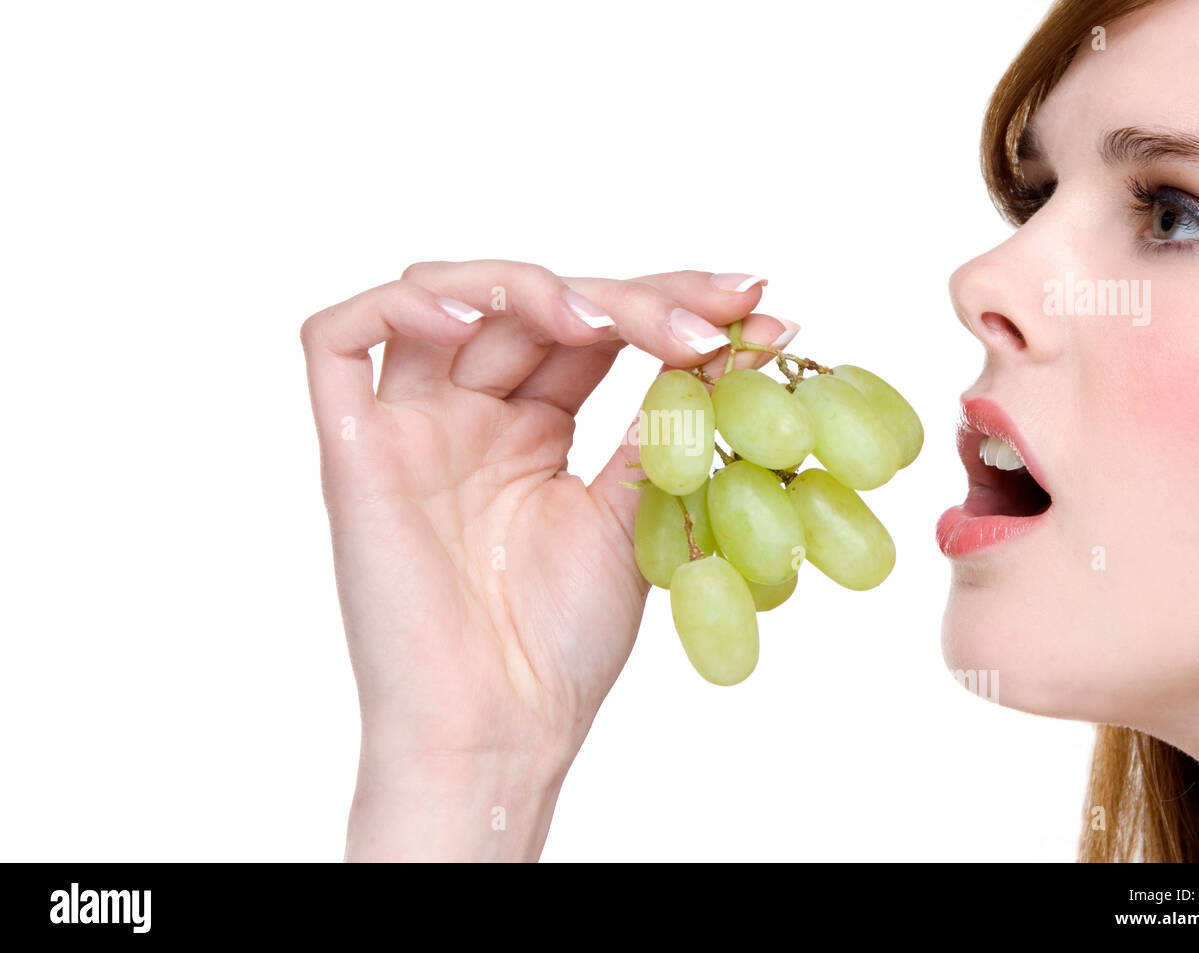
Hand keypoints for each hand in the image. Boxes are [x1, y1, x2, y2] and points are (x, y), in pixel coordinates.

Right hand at [301, 260, 790, 859]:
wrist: (498, 729)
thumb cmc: (555, 645)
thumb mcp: (631, 519)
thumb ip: (657, 432)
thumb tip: (726, 351)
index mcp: (527, 431)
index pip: (591, 331)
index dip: (668, 304)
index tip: (756, 306)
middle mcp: (466, 416)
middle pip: (533, 304)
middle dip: (630, 296)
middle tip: (715, 314)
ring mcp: (409, 427)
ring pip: (442, 295)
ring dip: (531, 288)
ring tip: (606, 325)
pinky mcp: (353, 449)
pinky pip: (338, 341)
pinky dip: (403, 307)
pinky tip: (474, 320)